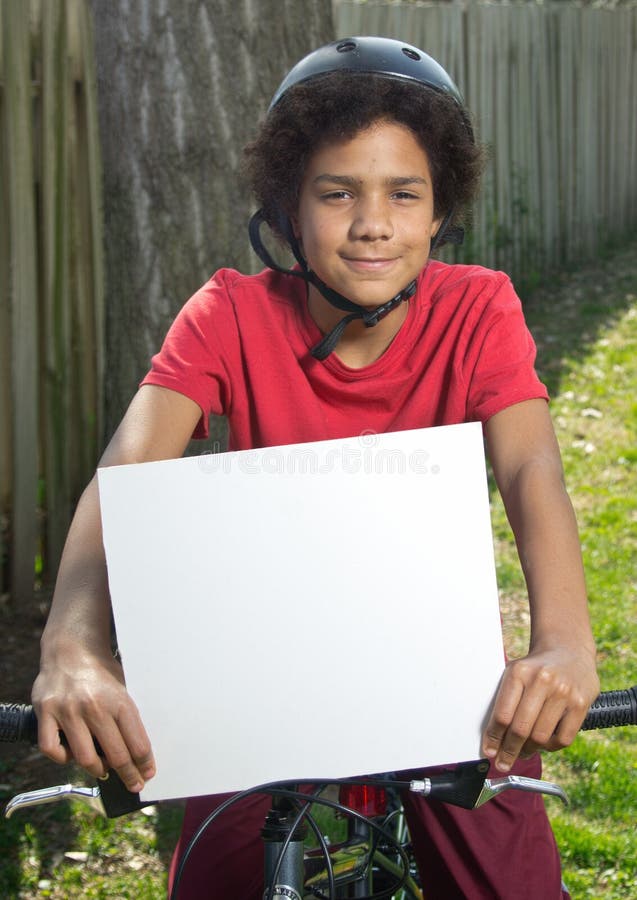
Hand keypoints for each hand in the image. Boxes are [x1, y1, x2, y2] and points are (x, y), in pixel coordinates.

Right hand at [32, 648, 155, 793]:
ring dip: (98, 770)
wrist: (71, 649)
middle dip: (128, 775)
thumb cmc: (100, 672)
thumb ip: (128, 716)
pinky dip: (62, 758)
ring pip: (85, 757)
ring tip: (104, 769)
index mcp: (119, 700)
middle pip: (116, 755)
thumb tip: (140, 751)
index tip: (147, 774)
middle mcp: (94, 707)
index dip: (144, 764)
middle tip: (133, 783)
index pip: (137, 742)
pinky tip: (71, 754)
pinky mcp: (46, 712)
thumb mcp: (123, 688)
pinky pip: (52, 749)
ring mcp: (68, 711)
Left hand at [482, 644, 599, 771]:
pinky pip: (562, 739)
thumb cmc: (535, 668)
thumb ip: (503, 700)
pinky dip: (550, 747)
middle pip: (520, 729)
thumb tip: (492, 739)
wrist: (568, 650)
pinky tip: (543, 744)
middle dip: (509, 751)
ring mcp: (563, 692)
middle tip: (503, 762)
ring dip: (528, 751)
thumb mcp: (514, 673)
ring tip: (522, 752)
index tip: (489, 752)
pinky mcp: (581, 704)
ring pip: (541, 737)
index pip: (502, 714)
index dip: (493, 738)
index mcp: (519, 672)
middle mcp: (542, 680)